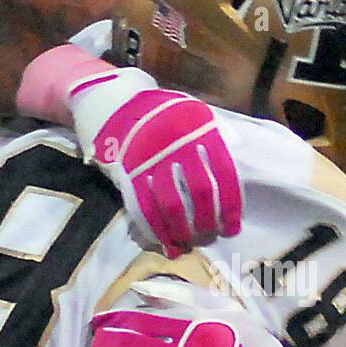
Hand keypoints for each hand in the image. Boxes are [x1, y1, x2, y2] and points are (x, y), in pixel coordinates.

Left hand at [79, 281, 298, 346]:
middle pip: (129, 346)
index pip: (140, 321)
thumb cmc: (249, 343)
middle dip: (105, 343)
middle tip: (92, 343)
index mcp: (190, 329)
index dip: (114, 320)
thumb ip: (181, 296)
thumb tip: (139, 289)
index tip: (99, 321)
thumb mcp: (223, 309)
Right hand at [86, 87, 243, 257]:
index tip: (233, 227)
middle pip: (201, 192)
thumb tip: (230, 178)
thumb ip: (211, 141)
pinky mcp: (128, 173)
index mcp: (199, 128)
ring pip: (173, 204)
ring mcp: (150, 160)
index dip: (231, 205)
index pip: (225, 172)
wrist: (113, 102)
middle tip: (211, 235)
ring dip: (184, 229)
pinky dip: (157, 230)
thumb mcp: (192, 115)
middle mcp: (176, 144)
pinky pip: (144, 208)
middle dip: (208, 220)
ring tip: (189, 242)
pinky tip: (167, 244)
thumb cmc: (159, 113)